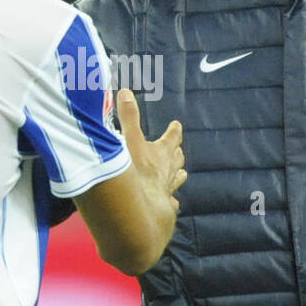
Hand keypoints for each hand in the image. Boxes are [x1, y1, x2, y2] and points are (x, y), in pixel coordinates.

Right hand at [117, 88, 185, 211]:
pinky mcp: (164, 208)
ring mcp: (167, 191)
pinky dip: (170, 200)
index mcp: (161, 153)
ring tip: (180, 173)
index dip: (174, 131)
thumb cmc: (136, 176)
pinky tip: (170, 203)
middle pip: (177, 158)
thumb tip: (126, 92)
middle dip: (177, 152)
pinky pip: (170, 203)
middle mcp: (168, 172)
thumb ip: (128, 117)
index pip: (172, 137)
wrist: (141, 212)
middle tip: (178, 149)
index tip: (177, 125)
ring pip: (177, 179)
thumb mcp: (129, 142)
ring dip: (177, 174)